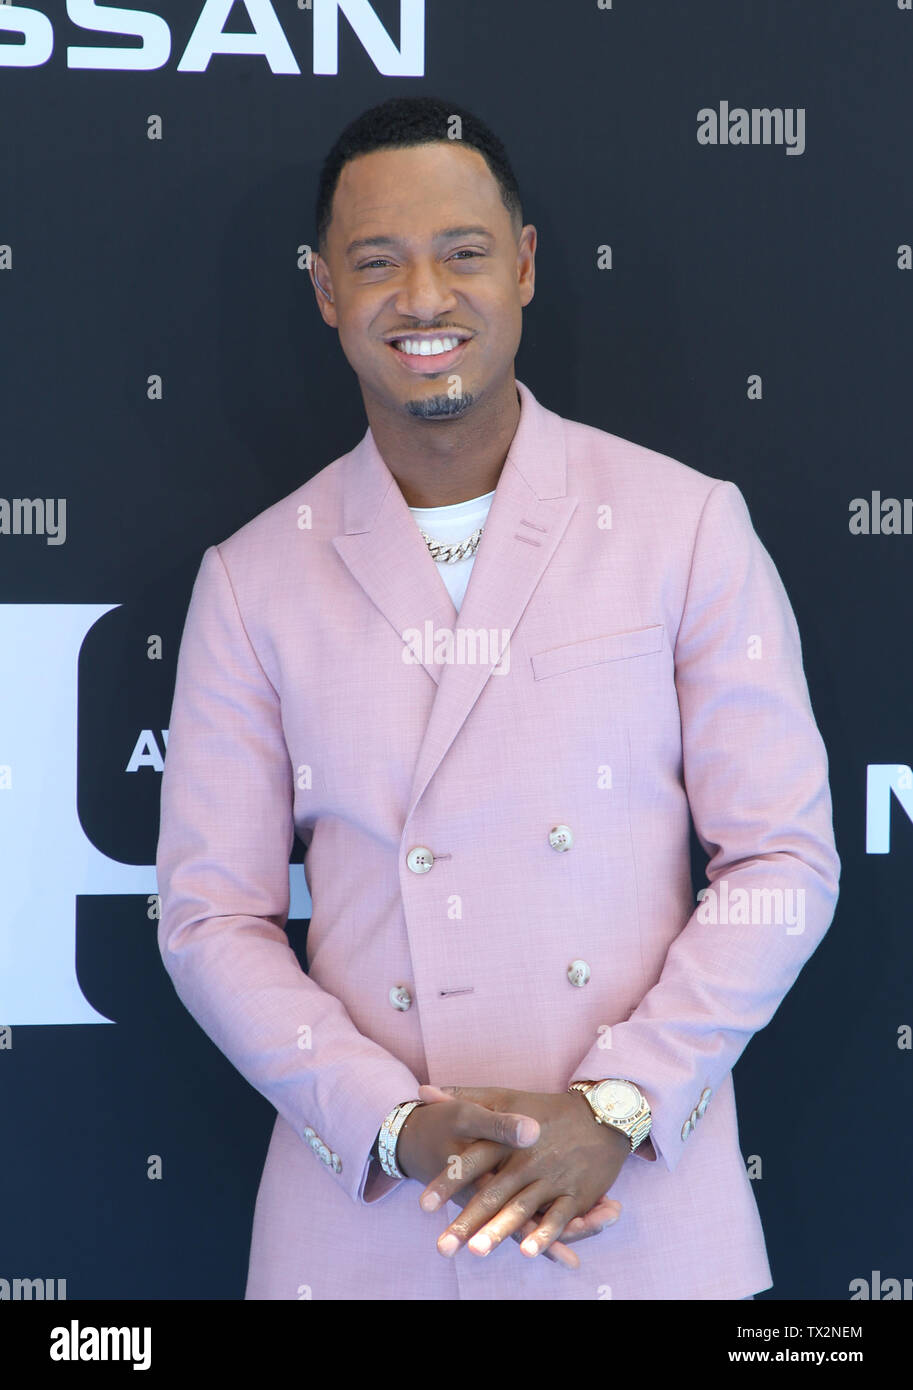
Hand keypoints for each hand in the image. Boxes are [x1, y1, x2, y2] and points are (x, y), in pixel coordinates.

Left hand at [417, 1084, 626, 1261]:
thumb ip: (462, 1096)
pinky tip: (528, 1250)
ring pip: (521, 1207)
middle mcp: (527, 1159)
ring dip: (499, 1230)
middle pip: (493, 1193)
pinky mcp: (575, 1194)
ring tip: (476, 1251)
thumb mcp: (503, 1095)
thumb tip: (422, 1091)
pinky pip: (559, 1217)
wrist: (599, 1115)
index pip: (472, 1162)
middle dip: (467, 1221)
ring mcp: (552, 1177)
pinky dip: (545, 1233)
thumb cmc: (544, 1108)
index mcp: (506, 1138)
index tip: (424, 1206)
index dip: (448, 1183)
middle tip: (443, 1246)